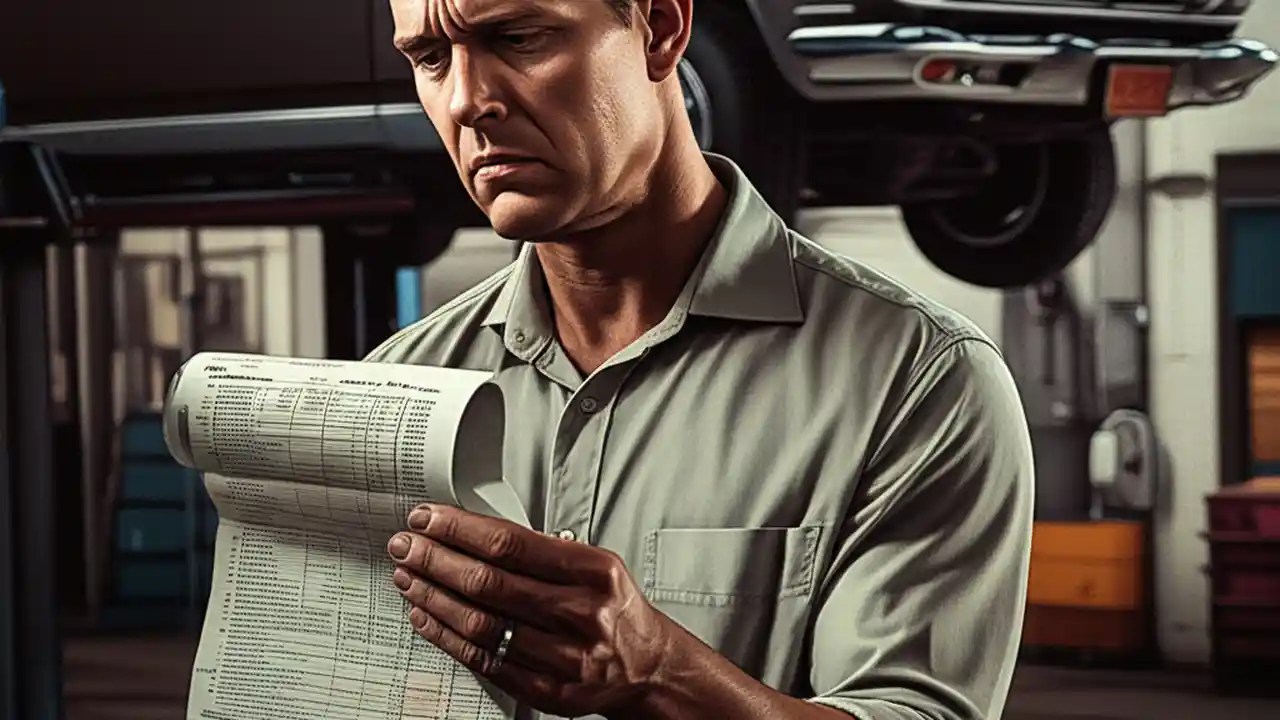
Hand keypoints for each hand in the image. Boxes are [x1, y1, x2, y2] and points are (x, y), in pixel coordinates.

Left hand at [386, 504, 673, 717]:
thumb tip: (472, 531)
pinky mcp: (550, 692)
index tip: (428, 519)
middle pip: (490, 583)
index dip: (460, 530)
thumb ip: (543, 551)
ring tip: (410, 578)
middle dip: (436, 560)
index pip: (512, 544)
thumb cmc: (615, 609)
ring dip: (435, 598)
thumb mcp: (597, 565)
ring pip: (482, 625)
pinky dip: (448, 638)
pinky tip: (427, 618)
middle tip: (406, 547)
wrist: (649, 667)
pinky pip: (486, 662)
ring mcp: (567, 658)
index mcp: (595, 572)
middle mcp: (583, 614)